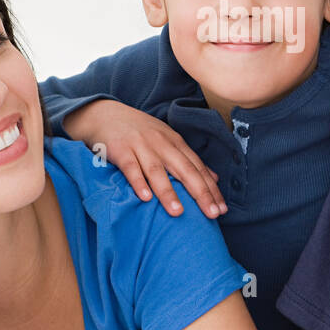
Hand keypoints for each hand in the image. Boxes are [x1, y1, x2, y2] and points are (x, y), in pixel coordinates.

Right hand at [63, 100, 225, 219]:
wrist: (106, 114)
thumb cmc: (140, 132)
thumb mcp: (168, 140)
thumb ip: (189, 159)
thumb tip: (214, 178)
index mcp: (175, 143)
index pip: (198, 168)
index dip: (211, 189)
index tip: (223, 209)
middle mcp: (162, 144)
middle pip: (184, 170)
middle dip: (200, 193)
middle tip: (212, 214)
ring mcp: (141, 146)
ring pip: (157, 171)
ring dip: (168, 192)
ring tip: (178, 213)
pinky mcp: (121, 150)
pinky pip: (131, 168)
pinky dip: (138, 182)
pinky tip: (145, 198)